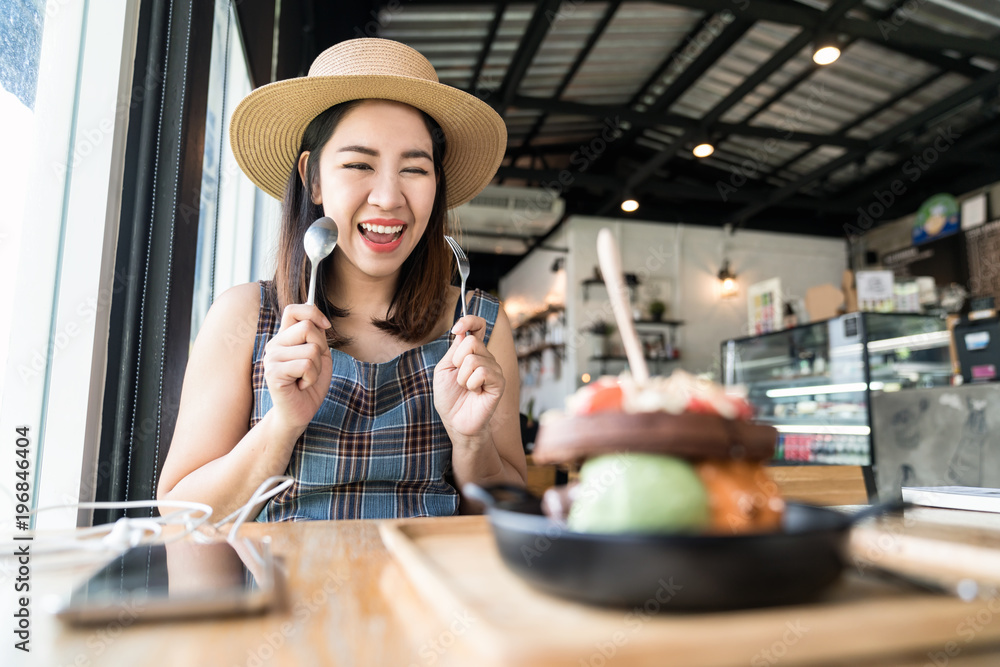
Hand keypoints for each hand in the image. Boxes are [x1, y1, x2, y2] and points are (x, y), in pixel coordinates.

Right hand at [262, 305, 332, 432]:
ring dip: (316, 368)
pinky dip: (311, 378)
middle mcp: (274, 345)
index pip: (293, 310)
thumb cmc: (310, 384)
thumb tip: (319, 320)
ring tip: (305, 378)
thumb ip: (317, 336)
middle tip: (312, 366)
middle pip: (307, 327)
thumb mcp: (319, 355)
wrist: (299, 412)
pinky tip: (301, 386)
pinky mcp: (273, 373)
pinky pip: (306, 365)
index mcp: (284, 337)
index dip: (313, 312)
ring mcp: (272, 358)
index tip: (326, 326)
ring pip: (311, 350)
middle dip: (321, 348)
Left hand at [433, 315, 504, 439]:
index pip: (478, 326)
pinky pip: (482, 372)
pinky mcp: (499, 383)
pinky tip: (475, 392)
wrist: (455, 421)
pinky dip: (471, 384)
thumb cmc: (449, 397)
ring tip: (466, 388)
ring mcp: (494, 369)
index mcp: (472, 352)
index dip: (469, 320)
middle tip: (458, 377)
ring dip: (462, 377)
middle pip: (471, 342)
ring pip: (474, 359)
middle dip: (457, 361)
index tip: (457, 328)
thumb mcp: (444, 369)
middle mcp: (486, 357)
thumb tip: (463, 331)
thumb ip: (453, 350)